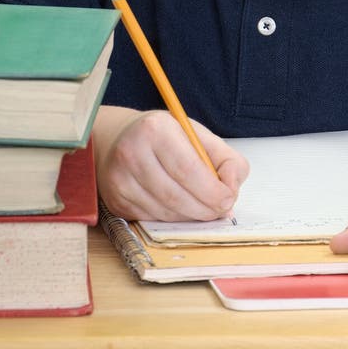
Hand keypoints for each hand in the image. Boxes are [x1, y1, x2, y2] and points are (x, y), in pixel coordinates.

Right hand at [94, 107, 248, 220]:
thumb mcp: (198, 135)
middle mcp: (132, 152)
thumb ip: (226, 159)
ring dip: (190, 216)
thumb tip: (231, 189)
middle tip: (220, 210)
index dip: (211, 191)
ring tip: (202, 207)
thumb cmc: (164, 136)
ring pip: (164, 212)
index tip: (228, 199)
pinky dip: (172, 219)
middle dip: (205, 209)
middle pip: (175, 195)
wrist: (119, 138)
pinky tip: (179, 207)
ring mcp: (119, 179)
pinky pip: (151, 219)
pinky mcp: (115, 200)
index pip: (187, 169)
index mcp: (156, 129)